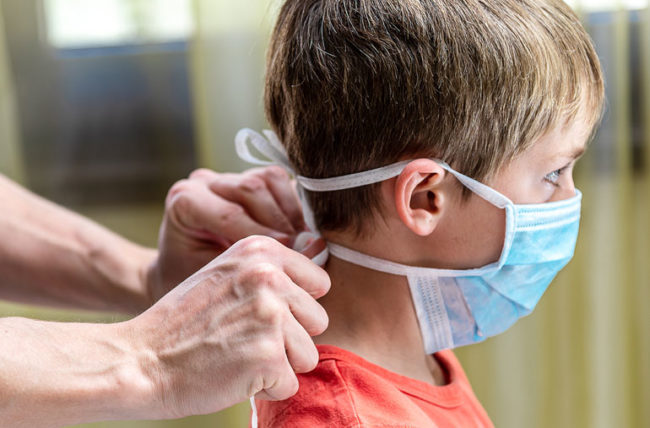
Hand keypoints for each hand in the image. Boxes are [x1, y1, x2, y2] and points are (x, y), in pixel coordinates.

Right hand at [125, 236, 329, 418]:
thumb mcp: (227, 275)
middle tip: (243, 337)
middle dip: (288, 338)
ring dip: (278, 364)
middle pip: (318, 320)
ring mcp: (270, 315)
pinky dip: (265, 388)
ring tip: (238, 354)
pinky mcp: (268, 355)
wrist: (140, 360)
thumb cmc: (184, 323)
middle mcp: (269, 276)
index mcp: (261, 250)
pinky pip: (290, 384)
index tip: (258, 313)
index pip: (318, 283)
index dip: (293, 307)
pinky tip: (233, 374)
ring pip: (308, 354)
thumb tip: (323, 265)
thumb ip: (271, 271)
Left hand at [147, 166, 305, 302]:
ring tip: (301, 244)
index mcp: (184, 201)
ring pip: (268, 179)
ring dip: (290, 213)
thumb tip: (315, 249)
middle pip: (250, 188)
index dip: (262, 235)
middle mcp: (205, 182)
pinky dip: (295, 206)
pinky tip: (300, 234)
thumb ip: (258, 263)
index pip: (229, 213)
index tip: (284, 260)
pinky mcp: (251, 177)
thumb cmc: (199, 283)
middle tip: (297, 252)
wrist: (188, 274)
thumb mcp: (220, 278)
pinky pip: (280, 180)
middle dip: (279, 223)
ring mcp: (229, 176)